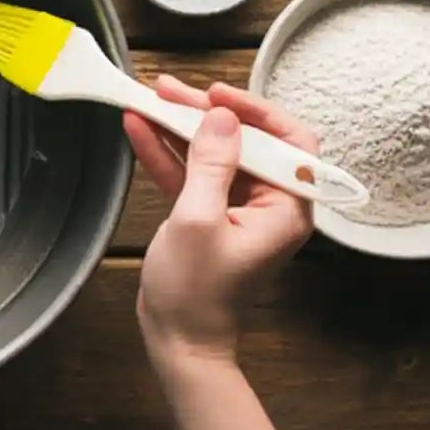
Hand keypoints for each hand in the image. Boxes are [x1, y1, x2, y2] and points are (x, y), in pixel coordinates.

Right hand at [123, 76, 317, 364]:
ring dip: (180, 127)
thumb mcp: (197, 221)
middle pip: (243, 141)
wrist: (178, 339)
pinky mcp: (207, 214)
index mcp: (285, 208)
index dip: (255, 112)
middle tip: (168, 90)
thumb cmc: (195, 293)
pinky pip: (190, 173)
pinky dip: (167, 152)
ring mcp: (236, 208)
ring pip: (212, 152)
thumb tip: (221, 118)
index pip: (289, 142)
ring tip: (148, 99)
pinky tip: (140, 129)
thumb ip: (210, 165)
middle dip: (204, 114)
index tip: (217, 96)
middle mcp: (268, 204)